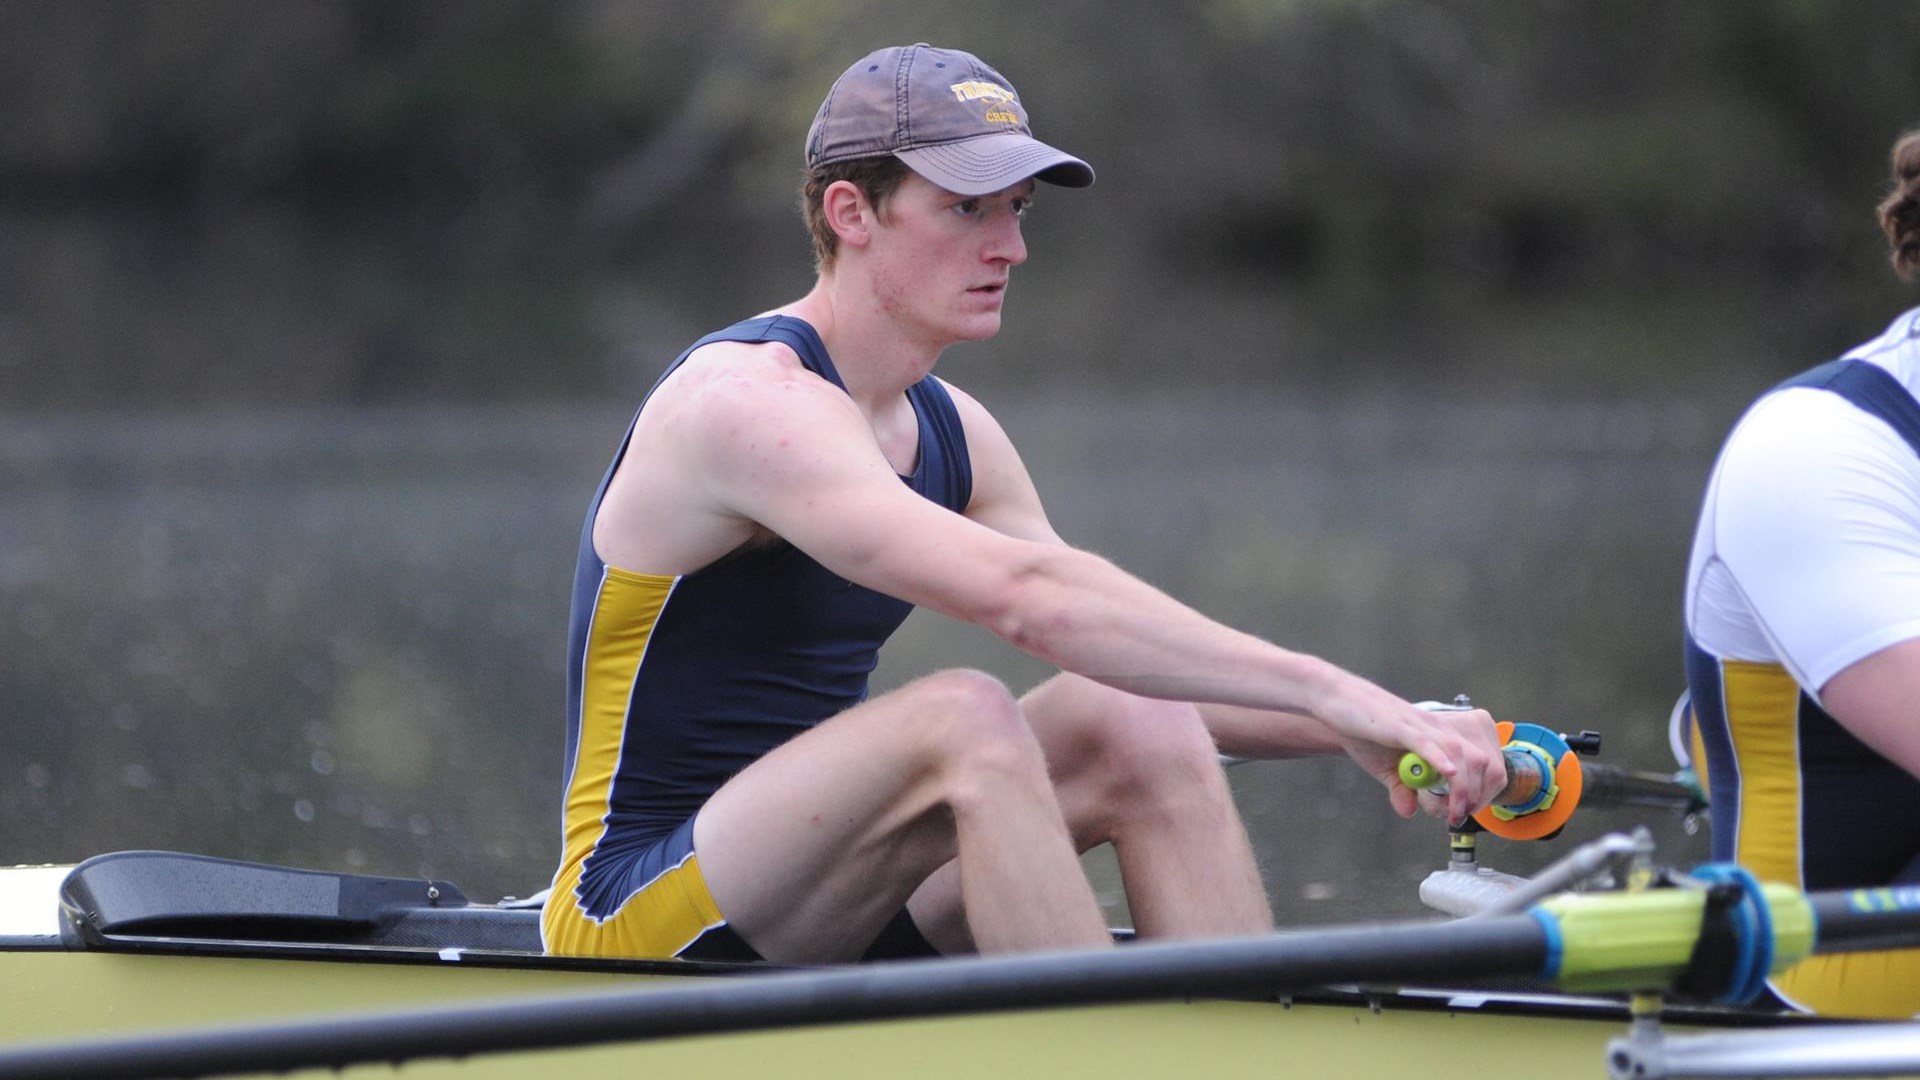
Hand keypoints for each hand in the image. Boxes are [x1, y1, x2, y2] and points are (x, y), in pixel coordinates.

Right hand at [1306, 671, 1504, 824]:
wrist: (1335, 699)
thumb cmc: (1360, 728)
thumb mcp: (1383, 767)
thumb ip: (1400, 788)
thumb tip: (1410, 812)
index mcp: (1437, 734)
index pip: (1475, 761)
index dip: (1477, 790)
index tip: (1462, 812)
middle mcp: (1435, 727)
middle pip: (1477, 759)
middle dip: (1475, 794)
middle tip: (1457, 817)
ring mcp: (1419, 725)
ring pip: (1458, 754)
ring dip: (1461, 787)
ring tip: (1452, 810)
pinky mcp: (1400, 725)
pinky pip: (1427, 742)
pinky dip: (1441, 759)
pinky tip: (1449, 773)